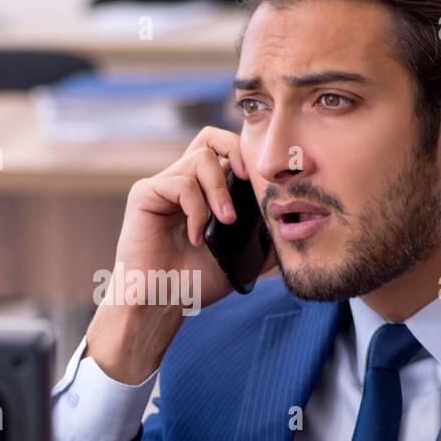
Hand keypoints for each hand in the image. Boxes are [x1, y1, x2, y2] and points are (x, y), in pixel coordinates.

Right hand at [86, 127, 269, 382]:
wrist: (162, 302)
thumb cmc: (196, 281)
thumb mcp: (243, 255)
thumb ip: (264, 235)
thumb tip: (295, 222)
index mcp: (203, 191)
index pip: (225, 150)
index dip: (245, 154)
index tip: (263, 181)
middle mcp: (182, 181)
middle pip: (210, 137)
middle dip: (235, 152)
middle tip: (247, 180)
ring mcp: (162, 186)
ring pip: (200, 158)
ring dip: (220, 190)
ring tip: (225, 223)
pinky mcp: (145, 194)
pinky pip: (180, 183)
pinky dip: (197, 209)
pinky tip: (198, 236)